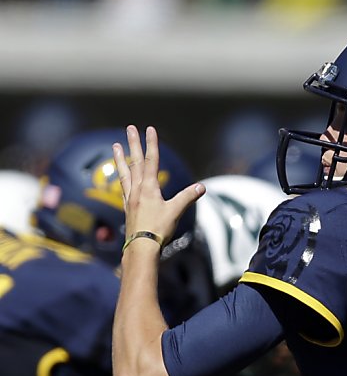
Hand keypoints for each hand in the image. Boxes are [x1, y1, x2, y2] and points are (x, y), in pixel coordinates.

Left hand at [112, 125, 204, 250]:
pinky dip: (121, 178)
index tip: (149, 129)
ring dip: (121, 158)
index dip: (151, 144)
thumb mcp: (175, 212)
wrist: (141, 246)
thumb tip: (202, 187)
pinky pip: (122, 187)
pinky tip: (120, 175)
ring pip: (124, 172)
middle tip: (130, 128)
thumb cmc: (158, 229)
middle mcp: (137, 189)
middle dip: (134, 144)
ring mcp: (130, 198)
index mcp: (149, 188)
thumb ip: (187, 197)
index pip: (152, 161)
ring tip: (115, 145)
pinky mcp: (127, 207)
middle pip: (136, 162)